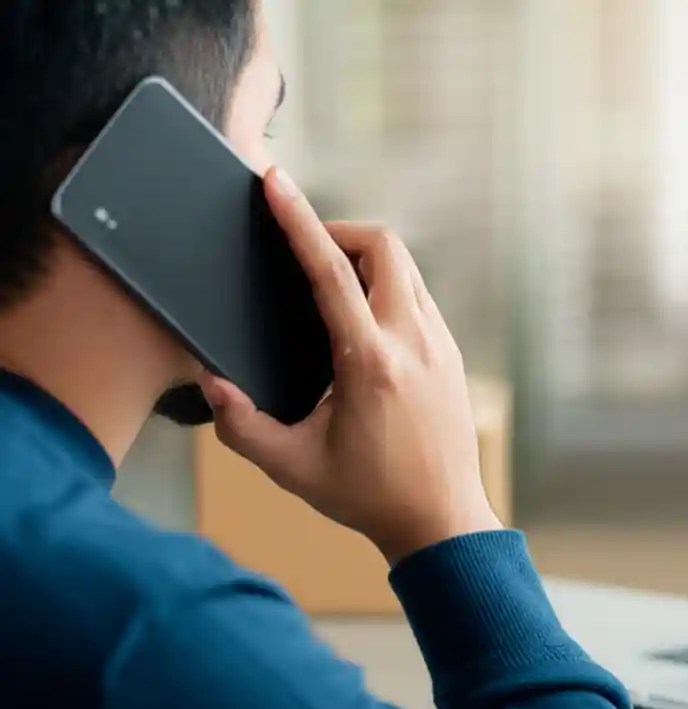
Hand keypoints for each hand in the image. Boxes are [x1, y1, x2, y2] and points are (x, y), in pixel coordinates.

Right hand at [198, 167, 500, 563]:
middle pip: (383, 246)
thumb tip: (211, 383)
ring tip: (327, 284)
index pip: (331, 271)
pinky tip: (362, 317)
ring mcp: (439, 344)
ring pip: (405, 268)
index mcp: (370, 362)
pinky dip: (387, 286)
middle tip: (304, 251)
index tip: (276, 184)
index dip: (298, 220)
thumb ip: (240, 426)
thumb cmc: (369, 495)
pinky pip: (418, 296)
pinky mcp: (450, 354)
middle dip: (340, 231)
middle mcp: (412, 342)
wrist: (442, 519)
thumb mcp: (291, 467)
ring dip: (366, 258)